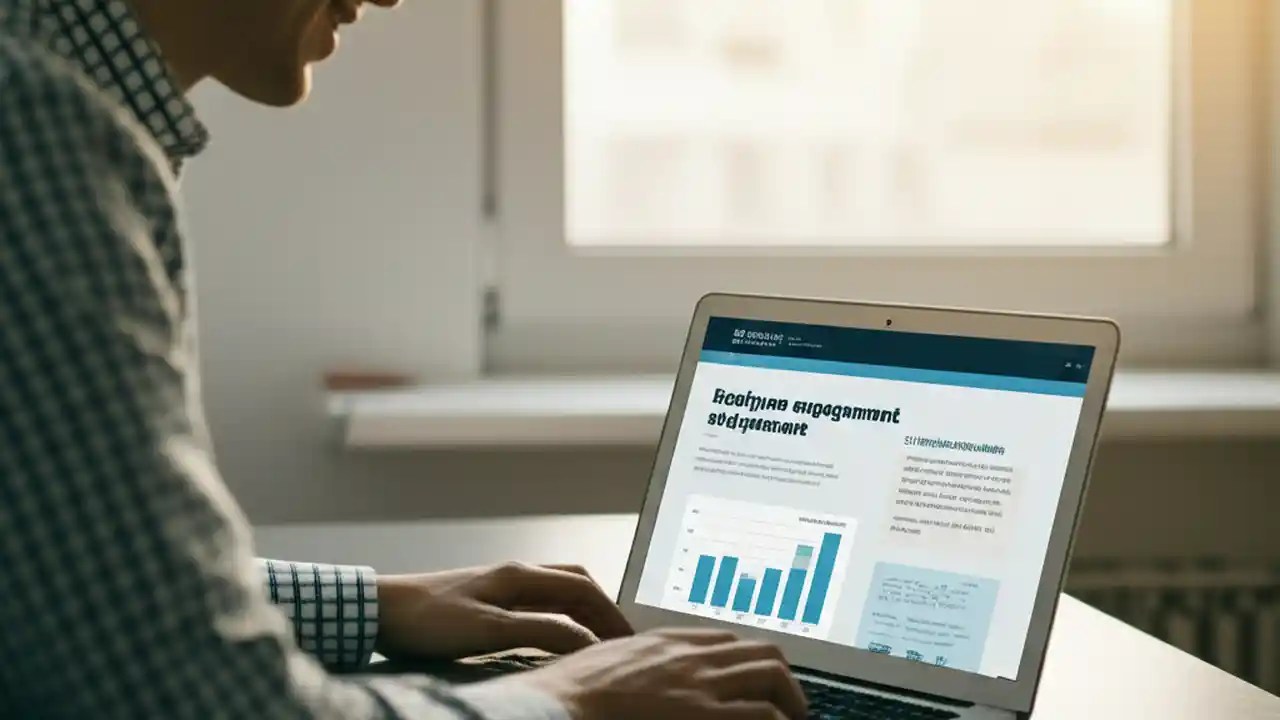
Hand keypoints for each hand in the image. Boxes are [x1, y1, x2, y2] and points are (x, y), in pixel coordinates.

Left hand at [375, 562, 632, 659]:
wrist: (379, 610)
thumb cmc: (429, 621)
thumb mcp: (489, 631)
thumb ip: (540, 632)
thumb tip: (587, 639)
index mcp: (521, 576)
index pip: (584, 590)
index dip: (611, 616)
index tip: (629, 644)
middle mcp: (515, 573)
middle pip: (576, 582)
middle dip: (604, 608)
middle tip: (621, 640)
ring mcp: (500, 583)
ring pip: (557, 589)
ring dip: (583, 610)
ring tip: (597, 638)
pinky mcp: (485, 597)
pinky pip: (538, 600)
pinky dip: (560, 614)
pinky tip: (556, 634)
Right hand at [487, 628, 806, 719]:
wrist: (557, 707)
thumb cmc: (567, 694)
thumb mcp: (605, 663)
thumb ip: (634, 665)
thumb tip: (639, 679)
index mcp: (666, 642)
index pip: (727, 640)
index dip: (747, 661)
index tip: (755, 680)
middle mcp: (692, 657)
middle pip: (761, 653)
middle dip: (783, 680)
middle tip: (788, 706)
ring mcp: (702, 686)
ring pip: (773, 678)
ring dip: (790, 703)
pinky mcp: (706, 716)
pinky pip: (762, 716)